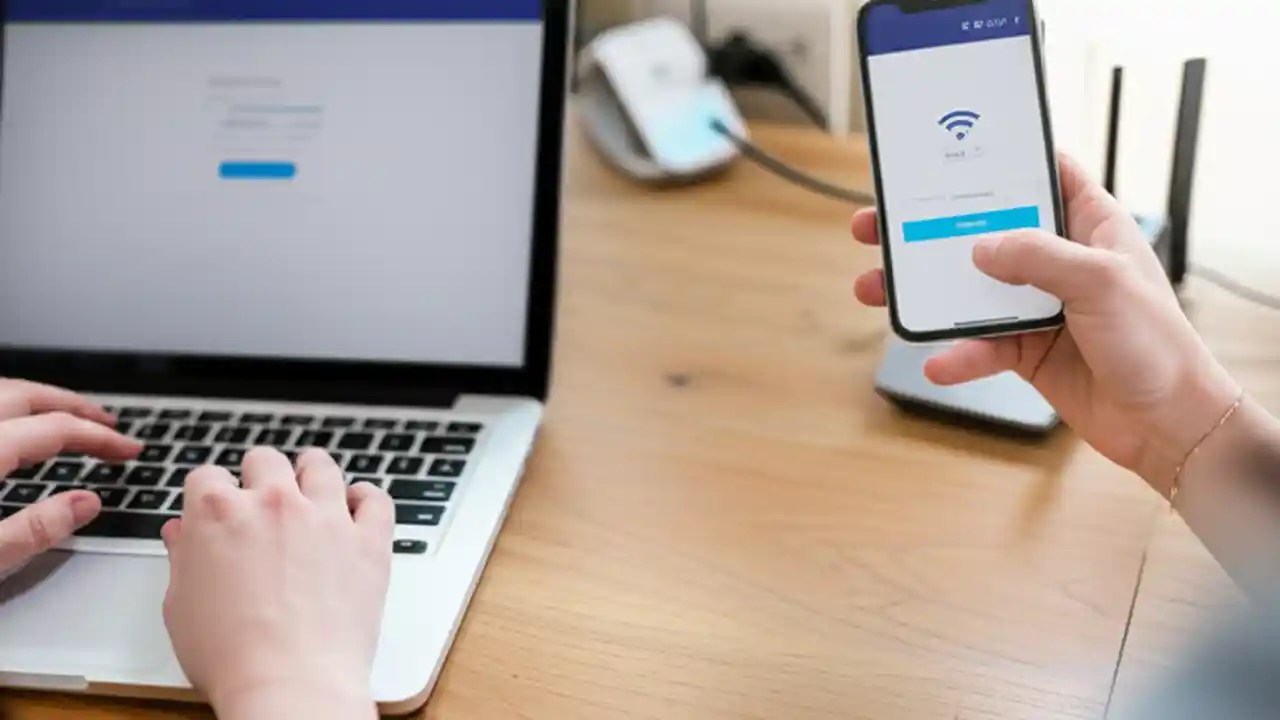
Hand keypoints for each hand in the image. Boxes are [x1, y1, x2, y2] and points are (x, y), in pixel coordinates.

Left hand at [0, 379, 140, 572]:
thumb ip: (33, 530)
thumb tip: (86, 504)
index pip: (56, 428)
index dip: (101, 438)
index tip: (129, 450)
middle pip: (27, 396)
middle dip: (74, 406)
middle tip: (107, 423)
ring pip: (1, 394)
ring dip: (38, 400)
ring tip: (63, 415)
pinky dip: (10, 409)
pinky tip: (14, 428)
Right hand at [161, 449, 392, 719]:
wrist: (290, 684)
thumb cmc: (231, 656)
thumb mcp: (181, 606)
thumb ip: (182, 557)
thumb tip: (182, 532)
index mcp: (218, 512)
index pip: (207, 475)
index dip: (209, 492)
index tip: (216, 505)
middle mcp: (273, 503)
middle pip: (264, 459)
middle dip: (258, 475)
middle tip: (261, 498)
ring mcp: (325, 517)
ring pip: (320, 465)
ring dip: (311, 473)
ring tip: (310, 487)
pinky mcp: (368, 539)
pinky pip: (376, 497)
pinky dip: (366, 497)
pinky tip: (357, 506)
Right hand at [852, 154, 1241, 491]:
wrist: (1164, 423)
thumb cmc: (1157, 344)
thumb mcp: (1101, 282)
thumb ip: (1038, 257)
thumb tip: (981, 248)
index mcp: (1090, 225)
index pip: (1046, 174)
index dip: (1003, 160)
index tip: (952, 152)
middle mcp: (1059, 260)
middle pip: (984, 231)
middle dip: (930, 229)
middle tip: (879, 225)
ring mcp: (1039, 306)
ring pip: (969, 290)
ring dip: (925, 293)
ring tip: (877, 289)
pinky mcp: (1025, 349)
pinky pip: (979, 345)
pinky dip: (958, 354)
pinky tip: (940, 362)